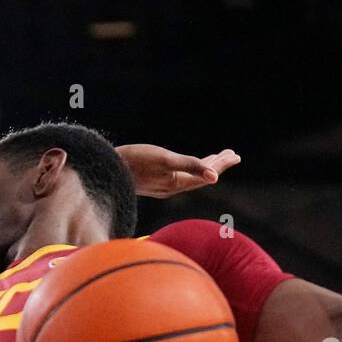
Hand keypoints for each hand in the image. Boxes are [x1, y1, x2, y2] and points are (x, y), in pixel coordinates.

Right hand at [117, 144, 240, 197]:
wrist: (106, 170)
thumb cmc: (135, 161)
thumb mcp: (165, 159)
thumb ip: (191, 166)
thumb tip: (215, 178)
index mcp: (177, 182)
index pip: (206, 174)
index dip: (221, 164)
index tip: (235, 155)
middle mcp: (171, 187)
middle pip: (201, 176)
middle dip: (217, 165)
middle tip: (233, 155)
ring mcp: (162, 186)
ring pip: (190, 176)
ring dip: (205, 166)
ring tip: (217, 158)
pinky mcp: (154, 182)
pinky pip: (179, 176)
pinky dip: (189, 169)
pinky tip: (188, 166)